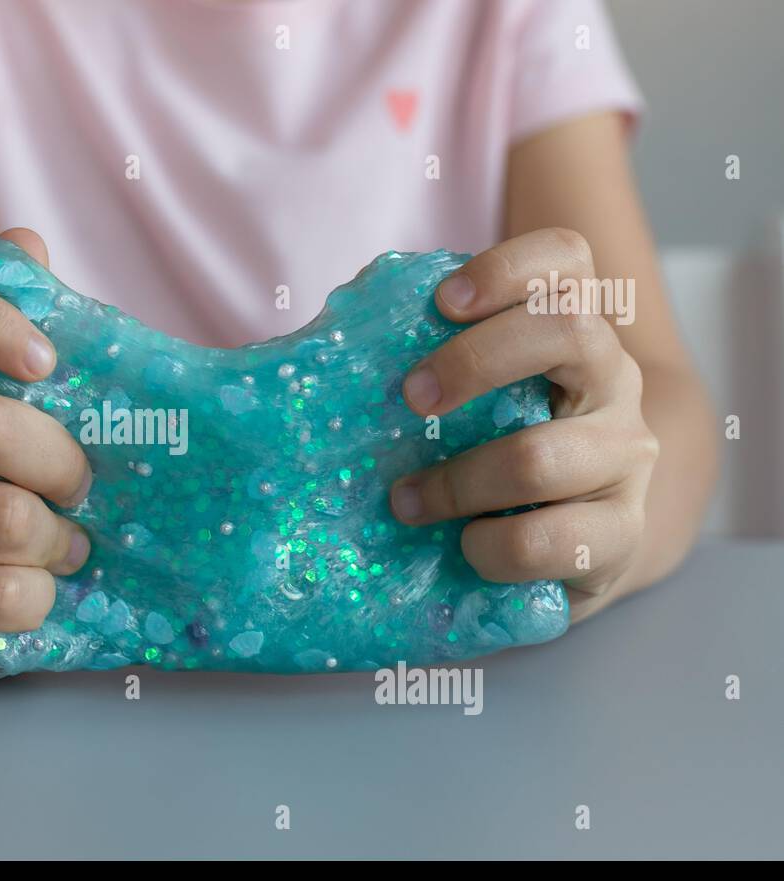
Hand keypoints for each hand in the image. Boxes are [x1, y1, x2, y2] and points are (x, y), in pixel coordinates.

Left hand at [389, 228, 658, 619]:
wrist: (577, 541)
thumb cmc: (500, 454)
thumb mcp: (476, 400)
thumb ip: (429, 364)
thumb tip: (327, 348)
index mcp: (574, 328)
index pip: (566, 260)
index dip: (508, 266)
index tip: (444, 302)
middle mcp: (613, 378)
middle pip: (566, 331)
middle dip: (473, 362)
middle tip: (410, 398)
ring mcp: (626, 454)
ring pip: (540, 457)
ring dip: (456, 483)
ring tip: (407, 501)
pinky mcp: (622, 531)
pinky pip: (546, 540)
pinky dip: (490, 547)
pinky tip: (465, 546)